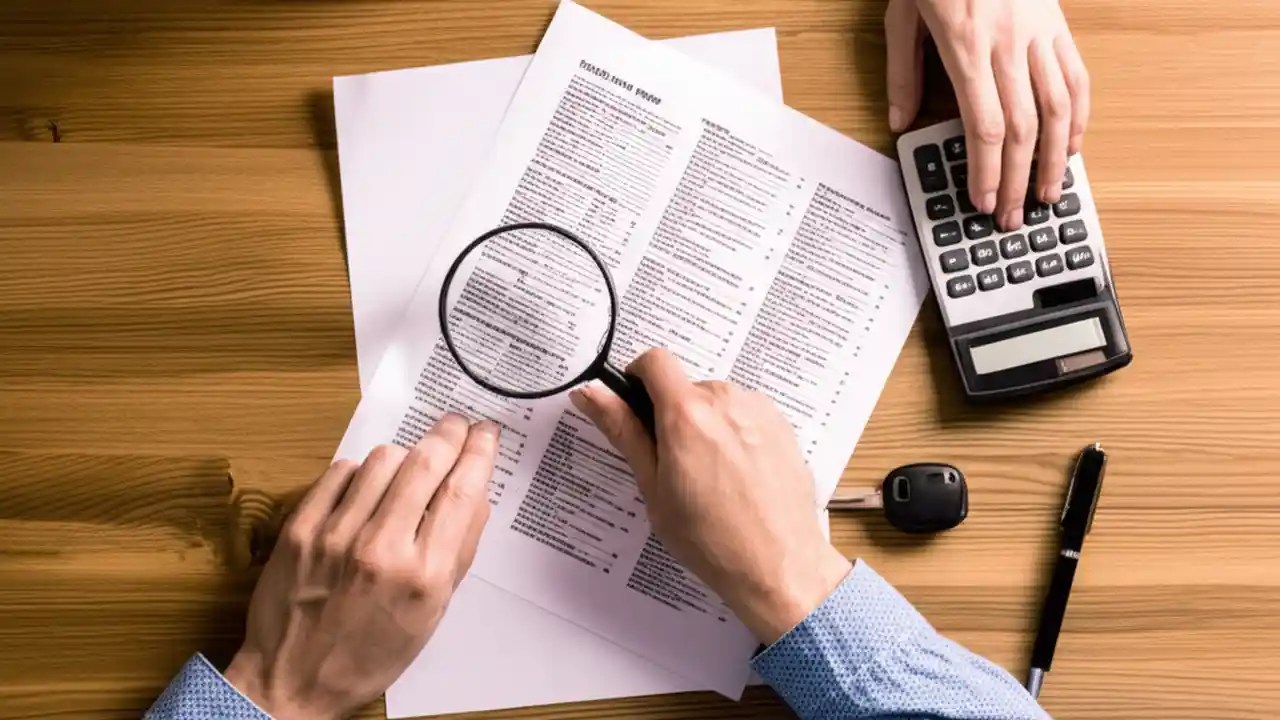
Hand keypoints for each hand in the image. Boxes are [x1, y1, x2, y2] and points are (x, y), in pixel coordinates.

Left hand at [224, 414, 498, 718]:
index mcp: (424, 576)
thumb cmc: (369, 654)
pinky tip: (365, 490)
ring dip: (403, 456)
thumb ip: (458, 552)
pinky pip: (340, 472)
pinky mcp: (300, 529)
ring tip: (405, 472)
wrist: (294, 682)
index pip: (461, 492)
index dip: (479, 452)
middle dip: (448, 434)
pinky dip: (359, 473)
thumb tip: (476, 494)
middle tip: (456, 425)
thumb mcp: (432, 613)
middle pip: (425, 462)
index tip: (486, 434)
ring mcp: (335, 535)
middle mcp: (381, 550)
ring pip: (382, 459)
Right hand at [570, 349, 849, 643]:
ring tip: (711, 479)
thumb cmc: (712, 539)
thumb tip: (591, 394)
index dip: (638, 378)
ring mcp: (758, 410)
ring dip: (706, 426)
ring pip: (716, 402)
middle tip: (674, 466)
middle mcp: (725, 400)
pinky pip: (745, 415)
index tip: (636, 406)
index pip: (654, 361)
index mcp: (687, 414)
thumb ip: (623, 431)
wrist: (779, 565)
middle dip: (673, 415)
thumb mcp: (654, 487)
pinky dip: (735, 435)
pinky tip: (737, 478)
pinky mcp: (782, 424)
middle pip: (685, 386)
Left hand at [885, 0, 1090, 230]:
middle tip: (1012, 216)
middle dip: (1016, 179)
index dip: (985, 171)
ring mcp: (1039, 31)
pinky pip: (1077, 76)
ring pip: (1059, 107)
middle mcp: (1008, 42)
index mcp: (966, 44)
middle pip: (1022, 128)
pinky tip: (1072, 146)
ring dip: (1055, 159)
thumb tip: (899, 123)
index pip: (984, 125)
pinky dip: (1079, 116)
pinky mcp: (1058, 22)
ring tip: (1047, 195)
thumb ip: (901, 74)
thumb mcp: (901, 17)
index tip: (981, 201)